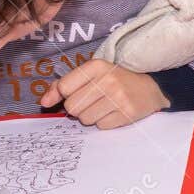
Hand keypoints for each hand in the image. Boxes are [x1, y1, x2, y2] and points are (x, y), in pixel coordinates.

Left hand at [40, 60, 167, 127]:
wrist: (149, 89)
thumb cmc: (114, 81)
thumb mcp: (91, 75)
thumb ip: (64, 85)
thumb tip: (44, 102)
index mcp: (96, 67)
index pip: (64, 87)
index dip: (64, 96)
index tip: (72, 95)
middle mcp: (107, 80)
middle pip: (72, 107)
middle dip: (78, 108)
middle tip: (92, 102)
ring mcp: (118, 98)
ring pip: (85, 119)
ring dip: (90, 117)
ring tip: (103, 107)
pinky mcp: (127, 113)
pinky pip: (101, 126)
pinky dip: (104, 122)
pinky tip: (113, 113)